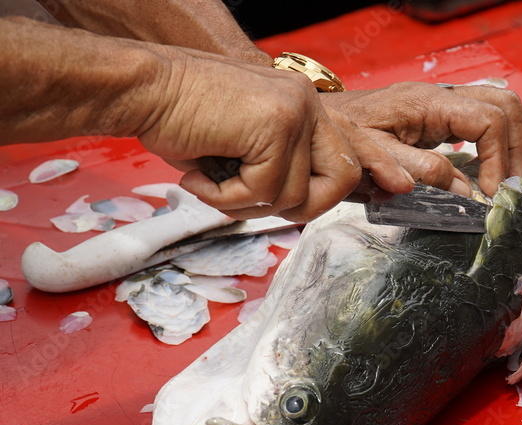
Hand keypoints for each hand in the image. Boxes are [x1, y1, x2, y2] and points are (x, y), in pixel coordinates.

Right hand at [136, 49, 413, 220]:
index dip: (339, 189)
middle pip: (343, 179)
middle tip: (250, 199)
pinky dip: (228, 197)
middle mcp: (308, 105)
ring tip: (211, 179)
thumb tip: (299, 206)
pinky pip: (266, 189)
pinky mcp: (276, 123)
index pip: (348, 160)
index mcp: (306, 108)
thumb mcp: (243, 148)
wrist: (141, 88)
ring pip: (298, 193)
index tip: (347, 198)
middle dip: (302, 207)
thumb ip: (280, 169)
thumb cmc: (182, 120)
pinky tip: (201, 174)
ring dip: (248, 202)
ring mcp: (296, 111)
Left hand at [326, 81, 521, 196]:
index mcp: (428, 102)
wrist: (318, 123)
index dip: (498, 159)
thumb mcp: (376, 159)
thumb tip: (466, 191)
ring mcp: (442, 104)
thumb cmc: (340, 139)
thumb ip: (421, 172)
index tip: (491, 192)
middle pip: (505, 105)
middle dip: (516, 148)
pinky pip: (484, 119)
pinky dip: (497, 142)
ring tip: (505, 182)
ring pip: (500, 108)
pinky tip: (495, 168)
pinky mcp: (439, 116)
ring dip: (511, 144)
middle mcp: (440, 96)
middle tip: (509, 187)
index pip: (488, 120)